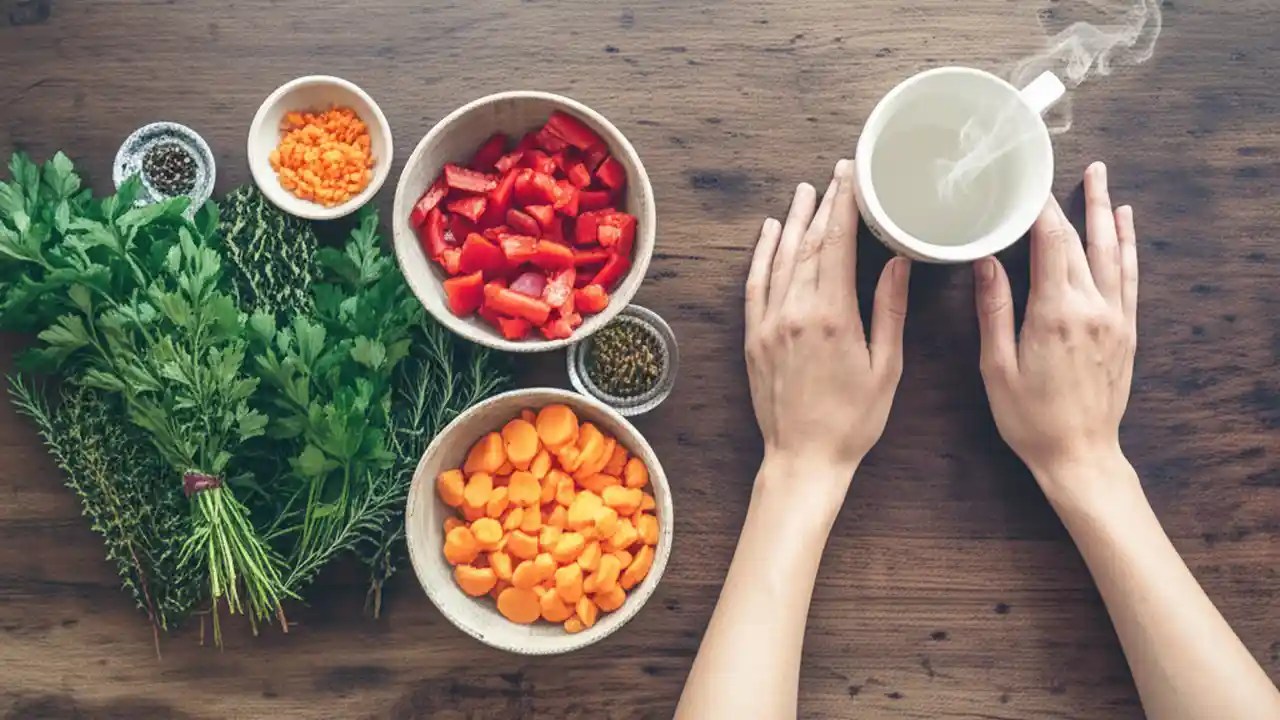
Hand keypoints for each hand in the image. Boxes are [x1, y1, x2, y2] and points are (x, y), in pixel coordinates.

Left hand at [745, 159, 911, 492]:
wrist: (804, 458)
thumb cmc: (853, 421)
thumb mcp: (886, 367)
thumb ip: (889, 309)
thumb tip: (898, 261)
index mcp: (832, 316)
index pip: (836, 245)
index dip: (843, 206)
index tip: (850, 176)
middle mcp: (794, 312)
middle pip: (808, 245)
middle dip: (823, 206)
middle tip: (834, 175)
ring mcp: (769, 323)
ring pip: (780, 259)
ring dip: (792, 222)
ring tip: (804, 192)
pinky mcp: (753, 337)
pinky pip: (755, 285)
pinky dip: (761, 255)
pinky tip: (768, 233)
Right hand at [975, 162, 1137, 505]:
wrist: (1079, 454)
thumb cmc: (1030, 418)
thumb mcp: (997, 366)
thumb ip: (994, 308)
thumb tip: (985, 261)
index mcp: (1054, 313)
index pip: (1049, 243)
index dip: (1038, 209)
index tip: (1025, 183)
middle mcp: (1091, 307)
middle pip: (1077, 241)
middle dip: (1064, 203)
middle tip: (1051, 170)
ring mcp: (1114, 317)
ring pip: (1110, 251)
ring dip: (1104, 211)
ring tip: (1099, 176)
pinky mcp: (1126, 329)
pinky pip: (1127, 275)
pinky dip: (1125, 245)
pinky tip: (1122, 223)